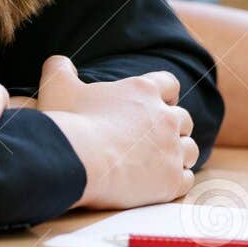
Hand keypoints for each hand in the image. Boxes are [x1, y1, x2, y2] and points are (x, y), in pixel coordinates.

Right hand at [33, 55, 196, 209]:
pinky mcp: (170, 181)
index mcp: (144, 90)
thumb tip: (58, 62)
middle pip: (185, 119)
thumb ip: (60, 69)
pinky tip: (160, 184)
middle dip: (174, 127)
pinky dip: (176, 181)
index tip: (155, 104)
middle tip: (156, 138)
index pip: (170, 85)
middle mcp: (165, 118)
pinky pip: (186, 179)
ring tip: (160, 163)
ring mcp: (171, 150)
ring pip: (190, 150)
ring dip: (178, 155)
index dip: (165, 95)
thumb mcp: (57, 85)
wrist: (77, 161)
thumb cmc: (70, 121)